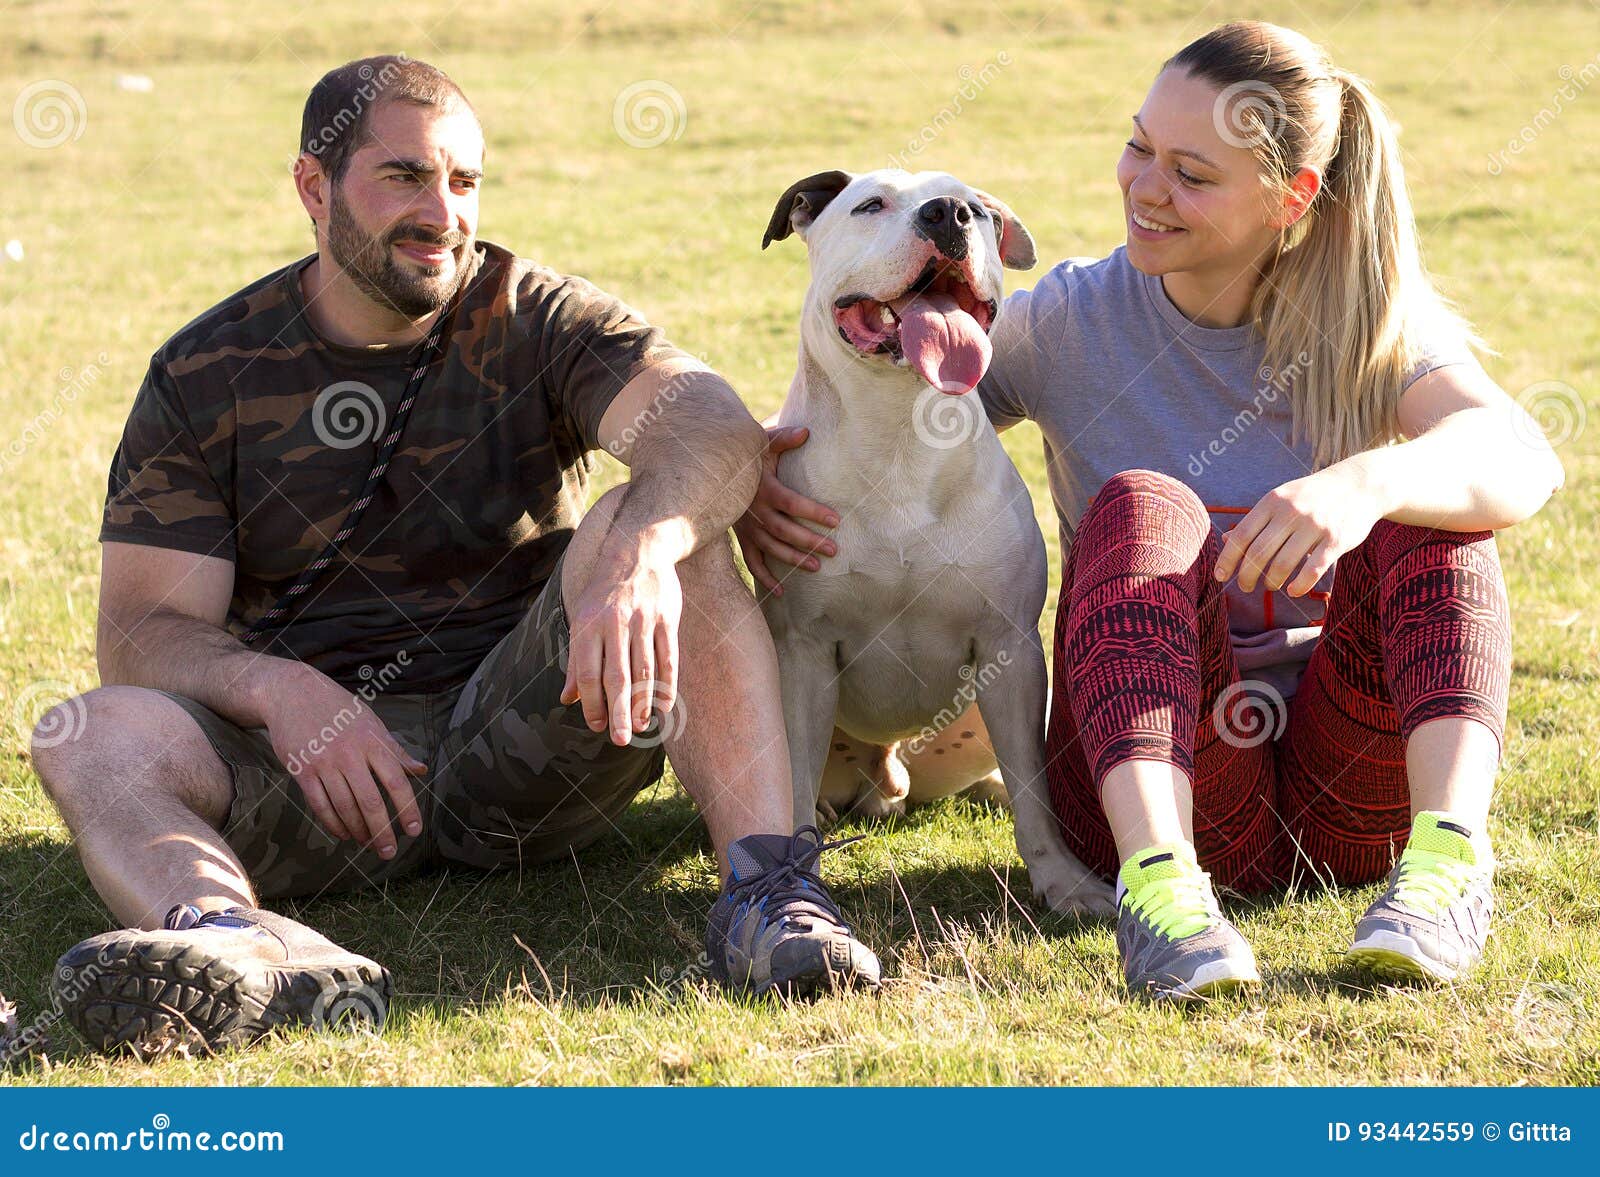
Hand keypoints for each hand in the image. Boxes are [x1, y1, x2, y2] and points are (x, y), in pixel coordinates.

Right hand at [262, 666, 426, 857]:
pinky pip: (319, 805)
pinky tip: (344, 834)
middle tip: (389, 851)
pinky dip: (333, 824)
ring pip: (344, 807)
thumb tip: (421, 770)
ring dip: (358, 831)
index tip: (414, 830)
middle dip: (382, 831)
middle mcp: (349, 754)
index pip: (396, 781)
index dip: (407, 808)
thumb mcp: (372, 723)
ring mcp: (323, 763)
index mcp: (372, 741)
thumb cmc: (338, 709)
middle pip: (370, 801)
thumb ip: (395, 751)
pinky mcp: (301, 771)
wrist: (293, 693)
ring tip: (368, 843)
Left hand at [560, 557, 682, 745]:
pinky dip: (667, 684)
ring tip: (642, 727)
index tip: (596, 726)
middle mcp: (615, 624)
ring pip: (644, 670)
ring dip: (643, 702)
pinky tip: (664, 706)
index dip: (592, 703)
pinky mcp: (667, 618)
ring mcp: (644, 621)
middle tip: (620, 739)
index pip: (590, 673)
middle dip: (618, 711)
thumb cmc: (604, 593)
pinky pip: (668, 657)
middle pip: (617, 676)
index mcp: (588, 626)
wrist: (637, 551)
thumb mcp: (582, 620)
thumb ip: (577, 661)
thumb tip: (567, 698)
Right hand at [732, 425, 838, 593]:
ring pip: (770, 548)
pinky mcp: (741, 537)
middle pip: (783, 530)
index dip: (812, 511)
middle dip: (809, 541)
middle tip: (834, 550)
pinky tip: (782, 592)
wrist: (715, 469)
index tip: (836, 520)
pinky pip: (752, 561)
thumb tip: (807, 432)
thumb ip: (784, 437)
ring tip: (817, 567)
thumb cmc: (747, 455)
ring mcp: (745, 527)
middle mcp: (752, 511)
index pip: (790, 502)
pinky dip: (764, 578)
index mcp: (761, 487)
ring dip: (793, 560)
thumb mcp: (761, 442)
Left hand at [1214, 460, 1386, 596]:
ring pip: (1283, 564)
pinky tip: (1293, 590)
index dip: (1228, 559)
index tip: (1221, 576)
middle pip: (1258, 553)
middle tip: (1246, 586)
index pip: (1242, 536)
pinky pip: (1313, 569)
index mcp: (1273, 502)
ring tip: (1270, 586)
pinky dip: (1299, 585)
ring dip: (1271, 582)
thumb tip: (1226, 540)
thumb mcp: (1281, 499)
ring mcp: (1315, 526)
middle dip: (1247, 576)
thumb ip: (1256, 521)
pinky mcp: (1336, 540)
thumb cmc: (1311, 496)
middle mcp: (1291, 512)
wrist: (1359, 484)